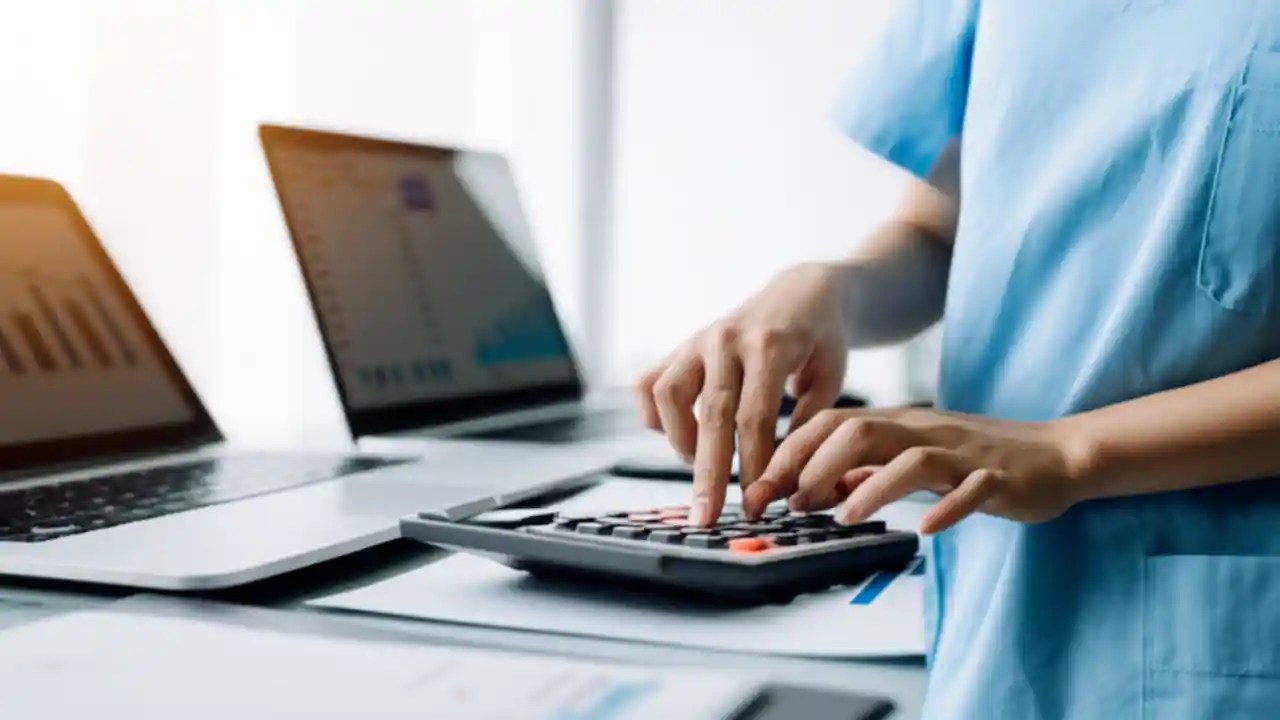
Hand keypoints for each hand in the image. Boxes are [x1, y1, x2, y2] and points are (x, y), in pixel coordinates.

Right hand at [635, 263, 849, 526]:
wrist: (800, 292)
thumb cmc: (818, 340)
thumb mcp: (829, 378)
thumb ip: (805, 423)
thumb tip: (780, 475)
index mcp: (770, 345)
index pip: (754, 416)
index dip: (751, 464)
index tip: (753, 501)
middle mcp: (727, 339)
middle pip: (711, 415)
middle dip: (708, 472)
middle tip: (706, 513)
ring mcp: (698, 340)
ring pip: (668, 394)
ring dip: (680, 439)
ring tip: (699, 465)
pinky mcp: (680, 346)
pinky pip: (648, 383)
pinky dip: (653, 415)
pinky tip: (678, 435)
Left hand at [744, 407, 1083, 533]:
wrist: (1057, 454)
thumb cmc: (977, 460)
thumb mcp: (911, 459)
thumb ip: (865, 470)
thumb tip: (816, 488)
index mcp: (899, 424)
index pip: (831, 424)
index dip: (789, 453)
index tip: (758, 488)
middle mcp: (924, 431)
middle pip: (858, 431)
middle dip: (814, 466)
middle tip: (790, 504)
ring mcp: (962, 454)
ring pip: (909, 458)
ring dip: (870, 486)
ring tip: (842, 515)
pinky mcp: (998, 478)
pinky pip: (971, 491)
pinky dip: (946, 508)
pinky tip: (926, 528)